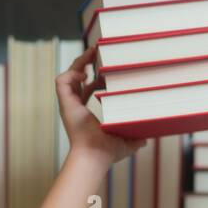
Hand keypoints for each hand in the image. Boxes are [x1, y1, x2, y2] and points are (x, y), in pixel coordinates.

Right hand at [56, 44, 148, 165]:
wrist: (94, 157)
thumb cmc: (107, 153)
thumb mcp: (127, 143)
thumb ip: (136, 139)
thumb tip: (147, 138)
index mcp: (85, 113)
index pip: (88, 89)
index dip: (96, 77)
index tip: (107, 69)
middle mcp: (75, 106)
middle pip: (77, 77)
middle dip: (86, 62)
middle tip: (98, 51)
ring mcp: (68, 104)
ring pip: (69, 75)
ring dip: (79, 62)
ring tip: (92, 52)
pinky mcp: (64, 103)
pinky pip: (61, 81)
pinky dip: (71, 73)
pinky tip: (85, 73)